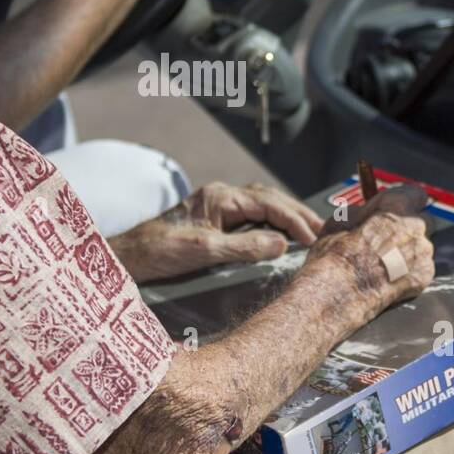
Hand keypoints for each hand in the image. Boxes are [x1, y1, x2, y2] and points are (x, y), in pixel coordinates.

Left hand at [111, 182, 324, 282]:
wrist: (131, 256)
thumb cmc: (159, 251)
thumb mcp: (204, 251)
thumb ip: (244, 247)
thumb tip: (281, 243)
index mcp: (220, 198)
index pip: (268, 204)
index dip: (294, 220)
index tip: (314, 238)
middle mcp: (220, 197)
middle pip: (269, 199)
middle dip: (298, 214)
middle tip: (323, 231)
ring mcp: (216, 206)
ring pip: (262, 204)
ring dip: (286, 216)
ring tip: (310, 231)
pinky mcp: (213, 219)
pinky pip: (251, 215)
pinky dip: (272, 222)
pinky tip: (281, 234)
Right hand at [307, 185, 434, 313]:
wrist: (340, 291)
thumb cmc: (336, 254)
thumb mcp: (340, 220)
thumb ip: (362, 212)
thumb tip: (366, 213)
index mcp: (396, 206)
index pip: (415, 194)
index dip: (406, 202)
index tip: (397, 208)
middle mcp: (415, 226)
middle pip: (423, 221)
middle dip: (408, 227)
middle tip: (388, 237)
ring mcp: (422, 253)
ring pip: (421, 246)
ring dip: (408, 251)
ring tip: (384, 263)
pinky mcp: (424, 276)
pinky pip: (420, 267)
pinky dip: (409, 271)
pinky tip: (389, 277)